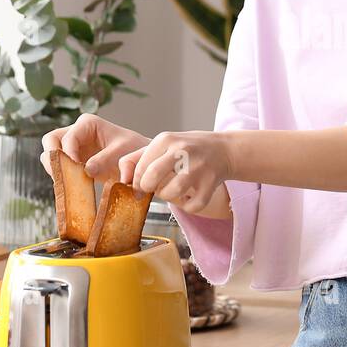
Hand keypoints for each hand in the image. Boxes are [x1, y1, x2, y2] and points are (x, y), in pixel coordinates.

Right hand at [39, 113, 150, 179]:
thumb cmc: (133, 150)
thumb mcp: (122, 152)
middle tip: (62, 174)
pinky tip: (69, 185)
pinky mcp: (73, 160)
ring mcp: (73, 146)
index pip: (68, 136)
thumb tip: (87, 170)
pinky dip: (59, 174)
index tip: (76, 168)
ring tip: (65, 181)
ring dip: (53, 167)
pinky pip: (58, 165)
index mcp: (88, 123)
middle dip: (52, 157)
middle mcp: (76, 131)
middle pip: (50, 139)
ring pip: (50, 153)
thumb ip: (105, 159)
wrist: (138, 161)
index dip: (68, 152)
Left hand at [118, 131, 232, 213]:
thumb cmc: (187, 149)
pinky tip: (189, 196)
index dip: (137, 182)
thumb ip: (137, 158)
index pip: (140, 166)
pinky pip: (192, 206)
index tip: (140, 187)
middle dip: (148, 189)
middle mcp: (182, 150)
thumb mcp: (162, 145)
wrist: (223, 149)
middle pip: (152, 178)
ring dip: (167, 197)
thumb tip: (122, 180)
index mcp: (166, 139)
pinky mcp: (211, 182)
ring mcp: (198, 167)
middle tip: (153, 189)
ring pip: (171, 193)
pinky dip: (188, 206)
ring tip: (171, 190)